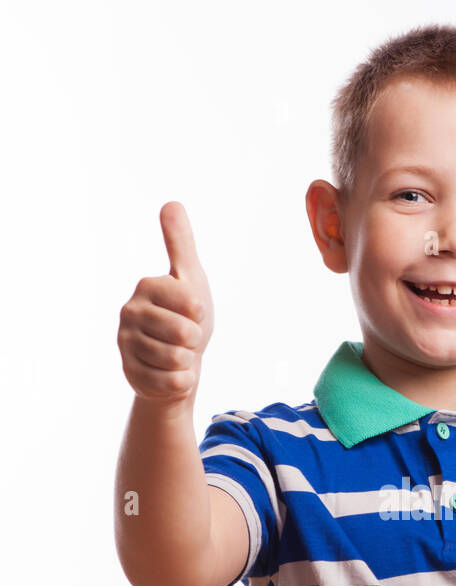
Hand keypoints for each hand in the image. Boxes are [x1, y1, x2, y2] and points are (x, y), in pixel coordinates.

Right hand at [117, 202, 214, 406]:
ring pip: (175, 359)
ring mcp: (126, 344)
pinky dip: (180, 381)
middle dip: (195, 339)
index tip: (194, 312)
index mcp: (147, 286)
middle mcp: (130, 312)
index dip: (201, 313)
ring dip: (187, 361)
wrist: (179, 361)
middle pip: (183, 334)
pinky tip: (174, 372)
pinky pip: (169, 383)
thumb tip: (171, 202)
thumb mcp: (191, 278)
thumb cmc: (188, 316)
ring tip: (179, 354)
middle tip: (187, 337)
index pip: (191, 303)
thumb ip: (181, 243)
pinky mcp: (130, 373)